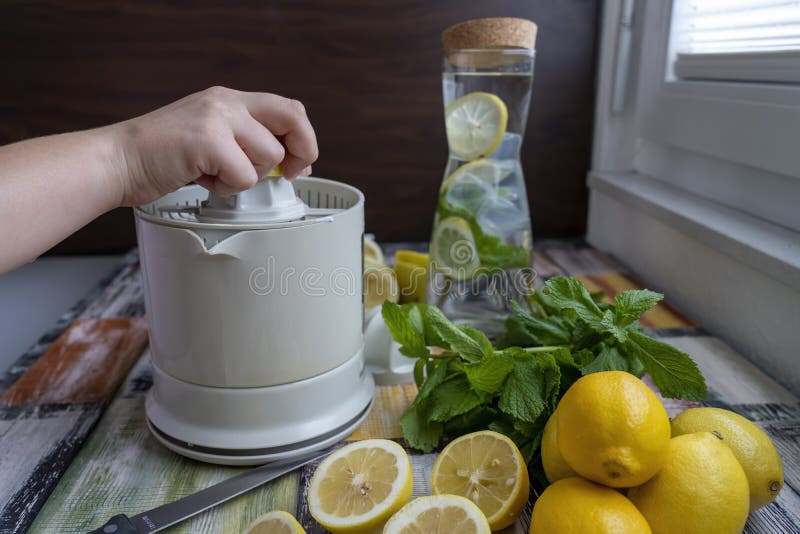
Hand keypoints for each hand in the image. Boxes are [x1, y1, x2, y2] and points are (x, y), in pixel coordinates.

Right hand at [111, 86, 317, 205]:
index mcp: (229, 99)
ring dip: (248, 177)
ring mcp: (217, 118)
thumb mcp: (210, 138)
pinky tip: (203, 180)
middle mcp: (226, 102)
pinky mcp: (208, 140)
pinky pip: (245, 176)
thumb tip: (289, 164)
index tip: (299, 163)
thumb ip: (245, 142)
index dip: (303, 137)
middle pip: (293, 117)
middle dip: (302, 150)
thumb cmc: (159, 156)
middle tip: (289, 173)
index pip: (288, 108)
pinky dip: (227, 189)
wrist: (116, 161)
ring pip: (269, 155)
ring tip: (216, 175)